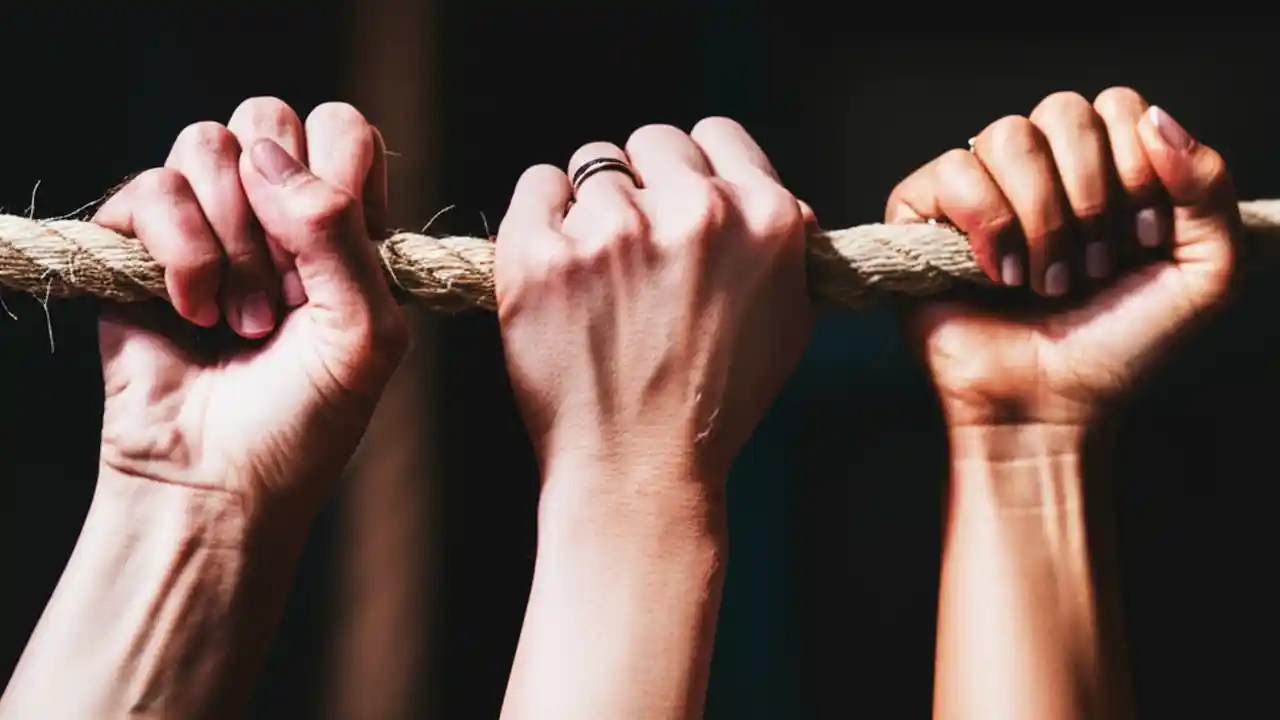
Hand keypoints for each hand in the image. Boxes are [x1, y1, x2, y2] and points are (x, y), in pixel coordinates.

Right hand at [94, 98, 406, 513]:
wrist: (218, 483)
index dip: (340, 176)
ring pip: (207, 144)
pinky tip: (192, 313)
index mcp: (344, 227)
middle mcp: (273, 214)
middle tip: (287, 296)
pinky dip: (180, 253)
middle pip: (268, 119)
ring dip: (231, 243)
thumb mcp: (366, 333)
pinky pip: (151, 187)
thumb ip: (341, 232)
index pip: (345, 131)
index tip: (334, 261)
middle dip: (278, 211)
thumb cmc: (305, 421)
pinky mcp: (137, 243)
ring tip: (241, 321)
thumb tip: (269, 154)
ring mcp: (203, 223)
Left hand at [496, 118, 813, 484]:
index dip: (693, 170)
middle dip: (642, 186)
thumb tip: (766, 195)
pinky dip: (541, 216)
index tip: (675, 203)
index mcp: (764, 217)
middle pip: (650, 144)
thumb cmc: (716, 405)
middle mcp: (695, 211)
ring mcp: (614, 231)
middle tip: (634, 251)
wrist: (641, 473)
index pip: (715, 136)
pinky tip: (555, 266)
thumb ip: (783, 243)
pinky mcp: (541, 253)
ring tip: (598, 283)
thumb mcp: (788, 321)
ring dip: (590, 213)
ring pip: (590, 170)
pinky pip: (536, 187)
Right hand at [887, 88, 1237, 426]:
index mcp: (1099, 168)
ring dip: (1040, 217)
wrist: (1049, 406)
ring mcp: (976, 187)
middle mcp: (1035, 168)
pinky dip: (987, 225)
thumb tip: (1156, 121)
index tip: (1140, 239)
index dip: (1135, 168)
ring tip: (1044, 280)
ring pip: (1007, 136)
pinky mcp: (919, 213)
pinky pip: (953, 171)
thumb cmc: (1119, 347)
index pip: (1116, 106)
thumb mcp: (1205, 272)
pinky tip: (997, 275)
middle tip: (1091, 267)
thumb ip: (1208, 186)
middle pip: (1062, 111)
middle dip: (1090, 196)